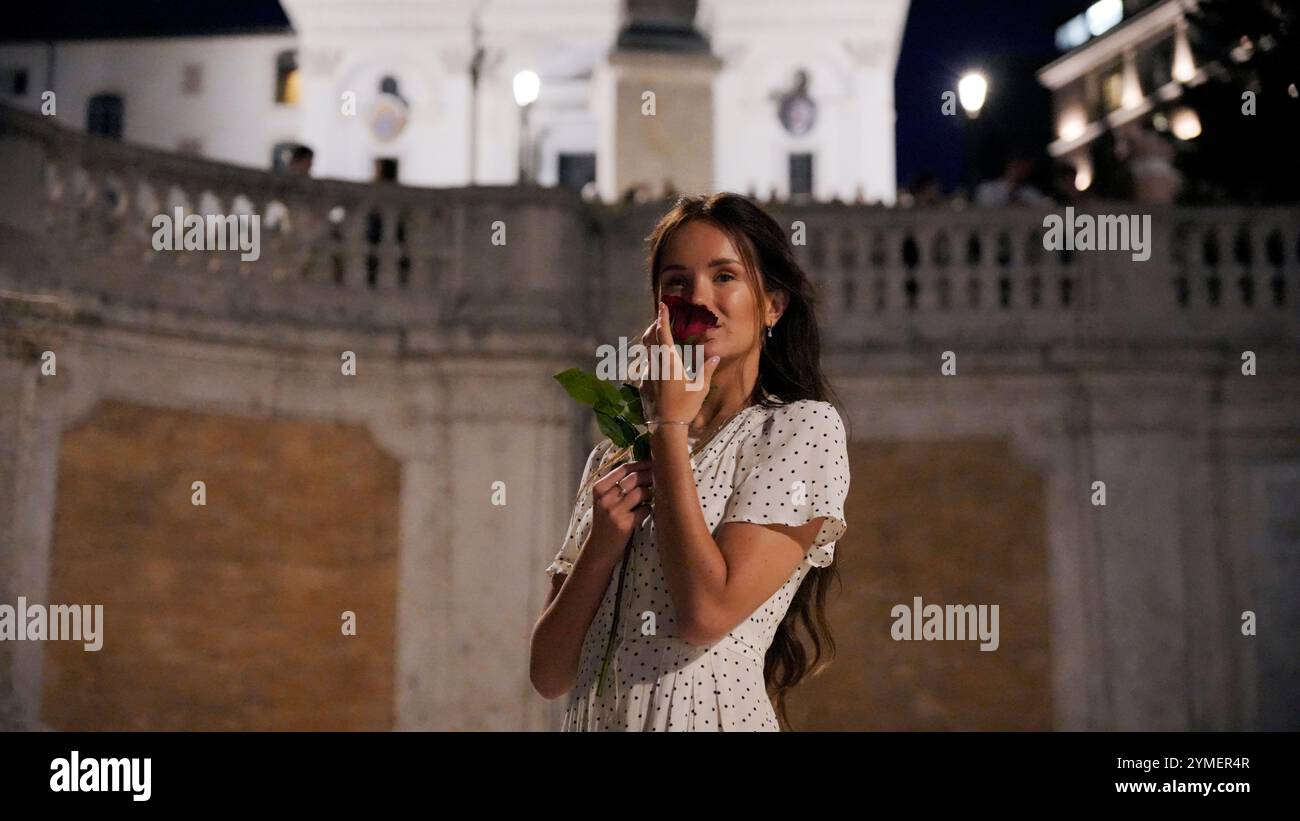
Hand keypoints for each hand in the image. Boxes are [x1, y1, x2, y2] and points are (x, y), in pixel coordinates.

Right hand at [587, 459, 653, 557]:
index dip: (640, 464)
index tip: (652, 462)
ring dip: (651, 493)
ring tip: (651, 496)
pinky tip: (646, 510)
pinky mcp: (625, 524)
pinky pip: (645, 509)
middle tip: (659, 478)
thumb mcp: (604, 501)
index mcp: (599, 489)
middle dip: (650, 476)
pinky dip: (649, 508)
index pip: (623, 469)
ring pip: (641, 493)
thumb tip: (641, 468)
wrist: (599, 548)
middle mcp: (605, 498)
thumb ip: (616, 485)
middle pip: (634, 479)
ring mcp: (615, 511)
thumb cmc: (605, 522)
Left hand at [638, 301, 720, 425]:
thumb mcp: (700, 388)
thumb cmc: (685, 406)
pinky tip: (659, 363)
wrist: (665, 427)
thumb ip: (707, 370)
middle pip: (650, 337)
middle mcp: (655, 364)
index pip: (663, 333)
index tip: (662, 305)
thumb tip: (715, 357)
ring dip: (652, 341)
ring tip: (660, 338)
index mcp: (669, 361)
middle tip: (661, 319)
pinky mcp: (642, 384)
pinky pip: (646, 365)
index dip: (663, 317)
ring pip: (646, 351)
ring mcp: (646, 374)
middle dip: (655, 325)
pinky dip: (651, 358)